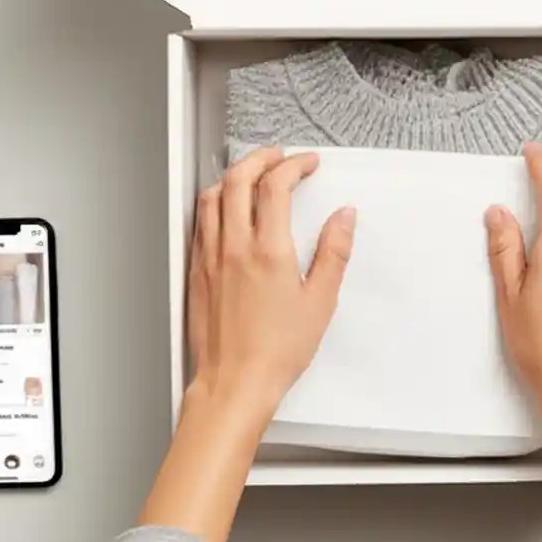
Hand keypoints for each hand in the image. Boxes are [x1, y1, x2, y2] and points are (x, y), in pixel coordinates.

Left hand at [187, 146, 356, 414]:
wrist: (234, 383)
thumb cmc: (275, 352)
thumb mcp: (320, 302)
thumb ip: (333, 253)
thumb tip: (344, 218)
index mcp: (269, 252)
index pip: (276, 187)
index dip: (294, 166)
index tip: (308, 164)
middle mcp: (234, 247)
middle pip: (239, 180)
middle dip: (261, 159)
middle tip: (280, 157)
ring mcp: (211, 258)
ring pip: (213, 197)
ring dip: (234, 176)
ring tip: (252, 174)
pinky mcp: (197, 272)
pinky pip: (200, 222)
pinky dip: (215, 203)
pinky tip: (225, 210)